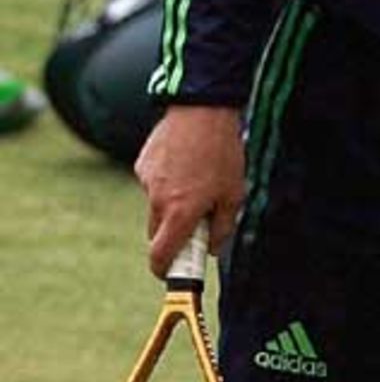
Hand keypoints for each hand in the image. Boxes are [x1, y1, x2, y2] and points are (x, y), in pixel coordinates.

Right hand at [135, 104, 245, 276]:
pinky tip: (185, 164)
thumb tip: (212, 248)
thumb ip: (222, 227)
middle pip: (157, 234)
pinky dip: (166, 183)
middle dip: (173, 236)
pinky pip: (152, 185)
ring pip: (156, 207)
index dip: (164, 271)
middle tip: (196, 223)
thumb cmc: (223, 153)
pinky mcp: (142, 165)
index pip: (160, 256)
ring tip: (197, 181)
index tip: (173, 272)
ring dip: (171, 206)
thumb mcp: (234, 194)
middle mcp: (158, 201)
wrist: (202, 109)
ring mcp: (147, 182)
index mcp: (180, 213)